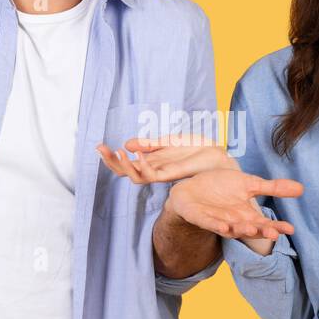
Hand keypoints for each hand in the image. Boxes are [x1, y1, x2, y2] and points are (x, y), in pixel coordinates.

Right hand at [96, 132, 239, 183]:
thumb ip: (150, 143)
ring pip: (135, 177)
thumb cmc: (198, 150)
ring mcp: (162, 174)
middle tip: (99, 147)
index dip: (111, 157)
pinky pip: (151, 175)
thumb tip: (126, 144)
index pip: (126, 163)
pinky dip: (141, 165)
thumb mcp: (170, 141)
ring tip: (117, 151)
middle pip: (125, 171)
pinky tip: (137, 154)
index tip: (99, 145)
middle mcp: (154, 170)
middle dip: (111, 161)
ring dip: (123, 165)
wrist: (219, 157)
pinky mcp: (172, 175)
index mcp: (153, 161)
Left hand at [165, 168, 302, 239]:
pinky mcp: (200, 217)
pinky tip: (223, 226)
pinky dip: (215, 225)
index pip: (264, 223)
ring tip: (251, 229)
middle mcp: (234, 221)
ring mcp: (217, 220)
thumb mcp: (250, 184)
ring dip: (241, 230)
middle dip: (261, 232)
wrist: (192, 188)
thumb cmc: (221, 188)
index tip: (290, 229)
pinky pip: (208, 223)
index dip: (276, 226)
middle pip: (250, 229)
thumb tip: (301, 188)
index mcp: (247, 214)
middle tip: (274, 234)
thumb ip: (273, 188)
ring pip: (231, 228)